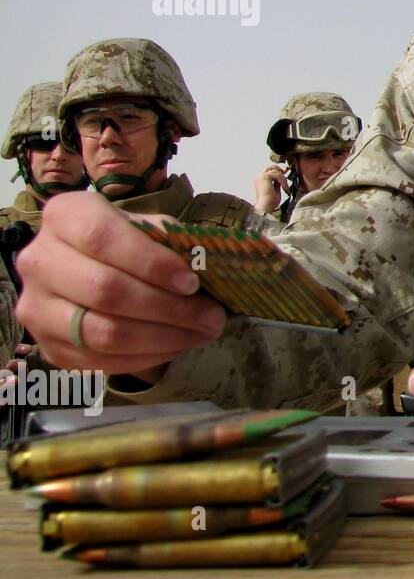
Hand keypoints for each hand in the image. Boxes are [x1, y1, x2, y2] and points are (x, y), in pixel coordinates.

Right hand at [14, 193, 227, 375]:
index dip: (151, 263)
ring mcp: (36, 308)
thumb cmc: (128, 242)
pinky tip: (177, 346)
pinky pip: (100, 361)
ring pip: (103, 333)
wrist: (90, 268)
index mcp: (64, 217)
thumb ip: (172, 242)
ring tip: (202, 333)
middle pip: (105, 291)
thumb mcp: (148, 227)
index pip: (102, 238)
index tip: (192, 282)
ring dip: (163, 338)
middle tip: (212, 316)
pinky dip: (146, 358)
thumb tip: (206, 270)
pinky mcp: (48, 347)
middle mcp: (39, 261)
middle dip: (169, 308)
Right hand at [253, 165, 289, 214]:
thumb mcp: (275, 190)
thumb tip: (283, 178)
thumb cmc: (270, 202)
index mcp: (260, 180)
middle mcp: (259, 177)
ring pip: (277, 172)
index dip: (278, 171)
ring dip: (284, 181)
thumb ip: (278, 183)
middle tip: (287, 176)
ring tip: (286, 190)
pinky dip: (283, 182)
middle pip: (272, 167)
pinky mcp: (265, 176)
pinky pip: (278, 175)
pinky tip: (285, 190)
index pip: (270, 171)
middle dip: (281, 171)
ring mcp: (261, 176)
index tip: (285, 173)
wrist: (265, 207)